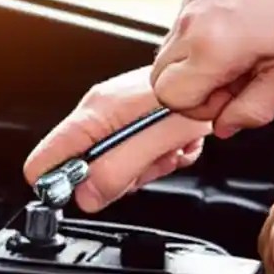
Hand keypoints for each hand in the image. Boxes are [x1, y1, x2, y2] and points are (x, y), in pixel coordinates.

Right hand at [23, 67, 211, 212]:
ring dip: (145, 167)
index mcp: (97, 112)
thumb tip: (85, 198)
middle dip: (119, 176)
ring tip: (168, 149)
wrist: (226, 74)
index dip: (54, 184)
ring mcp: (120, 115)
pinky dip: (159, 158)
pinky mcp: (138, 121)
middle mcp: (102, 110)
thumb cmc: (201, 95)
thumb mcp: (160, 140)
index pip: (47, 156)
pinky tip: (175, 144)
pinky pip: (138, 157)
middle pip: (86, 169)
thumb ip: (119, 169)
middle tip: (148, 165)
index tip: (73, 199)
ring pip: (116, 166)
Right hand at [150, 0, 273, 138]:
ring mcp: (187, 6)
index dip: (198, 109)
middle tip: (231, 82)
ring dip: (193, 67)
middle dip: (190, 91)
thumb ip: (253, 109)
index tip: (231, 96)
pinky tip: (235, 34)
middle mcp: (190, 26)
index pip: (171, 99)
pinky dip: (198, 43)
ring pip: (166, 55)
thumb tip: (226, 127)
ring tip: (236, 57)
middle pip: (158, 80)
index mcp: (211, 49)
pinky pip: (180, 31)